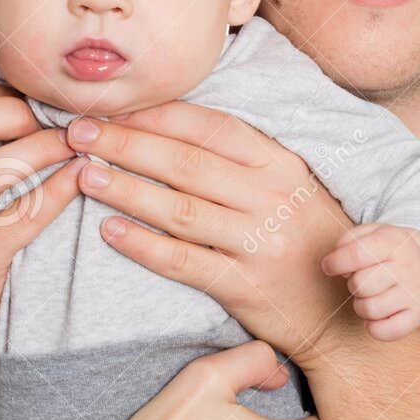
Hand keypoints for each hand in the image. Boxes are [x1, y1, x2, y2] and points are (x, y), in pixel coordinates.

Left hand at [69, 101, 361, 365]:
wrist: (340, 310)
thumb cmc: (304, 238)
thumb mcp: (288, 186)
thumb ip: (241, 158)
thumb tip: (167, 125)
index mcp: (280, 164)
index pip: (209, 127)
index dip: (156, 115)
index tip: (113, 109)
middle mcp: (271, 198)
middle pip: (185, 163)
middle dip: (125, 144)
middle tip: (79, 134)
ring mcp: (258, 243)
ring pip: (179, 209)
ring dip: (126, 190)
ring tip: (85, 175)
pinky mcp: (244, 286)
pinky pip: (183, 262)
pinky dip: (143, 245)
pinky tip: (110, 231)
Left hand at [321, 225, 419, 340]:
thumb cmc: (385, 251)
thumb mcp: (368, 234)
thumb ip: (346, 242)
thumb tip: (333, 265)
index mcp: (394, 242)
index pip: (357, 254)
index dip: (335, 263)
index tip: (329, 266)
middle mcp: (408, 266)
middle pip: (360, 284)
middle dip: (352, 285)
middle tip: (360, 281)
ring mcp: (416, 292)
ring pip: (369, 309)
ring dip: (360, 306)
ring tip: (369, 296)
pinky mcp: (419, 315)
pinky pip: (385, 331)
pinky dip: (373, 328)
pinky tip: (375, 316)